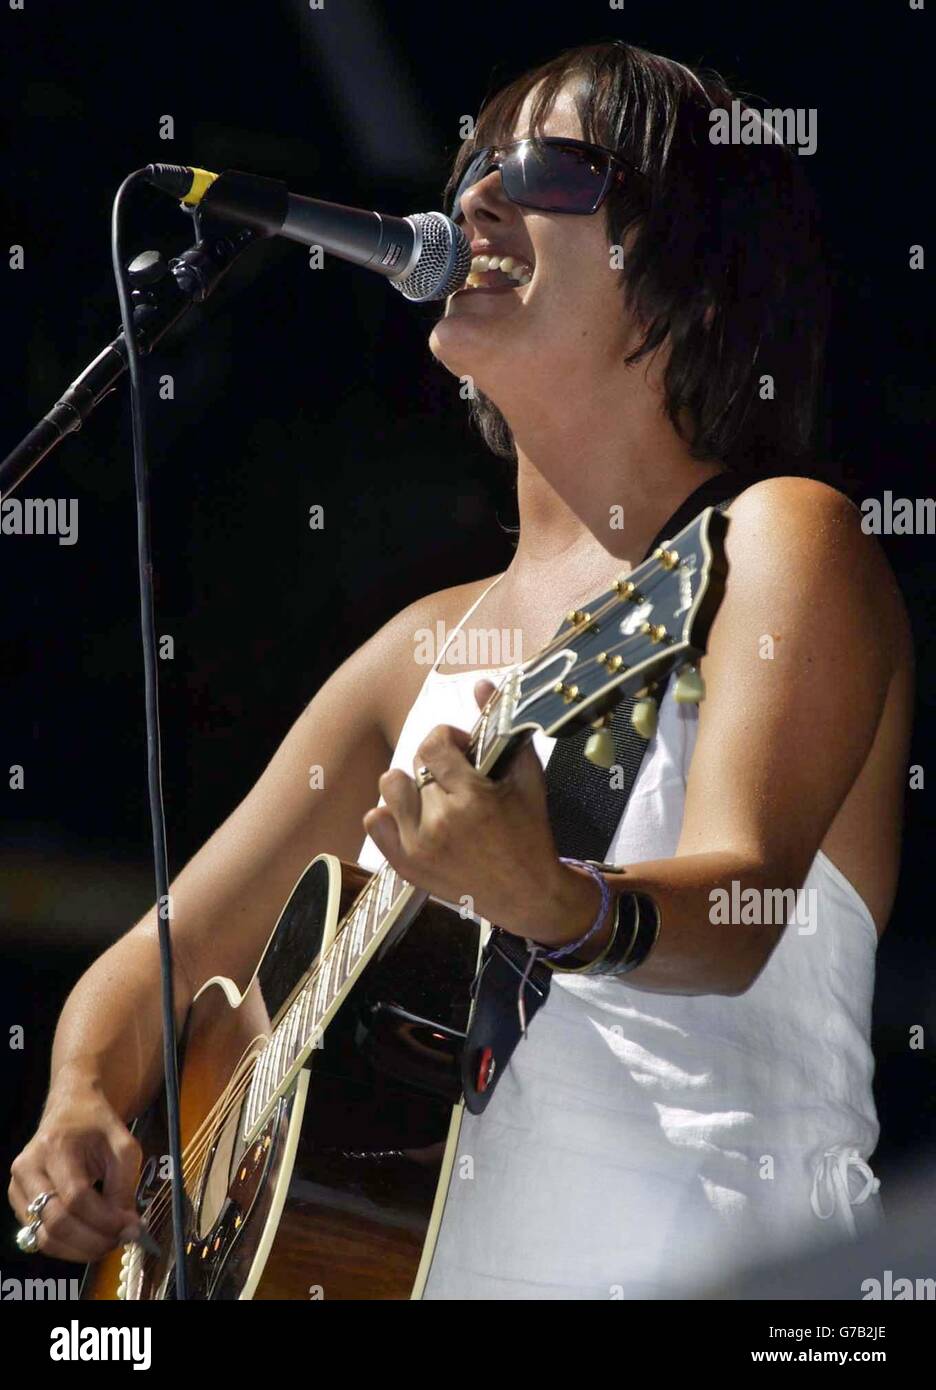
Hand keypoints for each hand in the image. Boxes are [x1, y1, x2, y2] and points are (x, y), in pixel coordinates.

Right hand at [8, 1068, 142, 1261]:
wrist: (71, 1109)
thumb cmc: (99, 1125)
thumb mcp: (123, 1146)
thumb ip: (124, 1187)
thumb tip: (126, 1229)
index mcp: (54, 1147)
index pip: (76, 1197)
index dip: (105, 1220)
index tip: (132, 1228)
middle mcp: (27, 1169)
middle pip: (56, 1221)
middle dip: (93, 1239)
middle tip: (121, 1240)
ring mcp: (17, 1187)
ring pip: (44, 1236)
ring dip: (80, 1249)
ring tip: (108, 1242)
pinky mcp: (17, 1202)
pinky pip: (39, 1235)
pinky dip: (67, 1245)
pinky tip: (90, 1238)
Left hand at [363, 680, 603, 945]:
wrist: (527, 896)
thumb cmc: (531, 834)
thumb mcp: (527, 777)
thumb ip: (503, 727)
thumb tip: (482, 683)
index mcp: (472, 798)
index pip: (433, 743)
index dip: (448, 740)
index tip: (464, 753)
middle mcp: (440, 823)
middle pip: (414, 766)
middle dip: (435, 767)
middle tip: (457, 782)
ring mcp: (418, 847)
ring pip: (390, 788)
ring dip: (410, 788)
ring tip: (435, 800)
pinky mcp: (406, 866)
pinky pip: (374, 822)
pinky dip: (390, 814)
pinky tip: (416, 818)